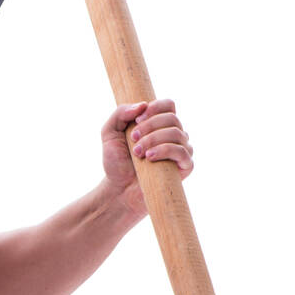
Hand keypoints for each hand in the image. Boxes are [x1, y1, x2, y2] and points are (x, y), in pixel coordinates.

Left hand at [102, 98, 193, 217]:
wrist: (119, 189)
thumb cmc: (116, 161)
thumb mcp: (109, 133)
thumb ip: (120, 114)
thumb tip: (142, 105)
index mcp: (158, 124)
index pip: (168, 105)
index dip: (155, 107)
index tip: (137, 120)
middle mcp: (173, 135)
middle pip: (172, 117)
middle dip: (149, 126)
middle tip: (132, 139)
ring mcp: (181, 150)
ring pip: (177, 133)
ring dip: (154, 139)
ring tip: (138, 152)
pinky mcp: (185, 166)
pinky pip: (183, 151)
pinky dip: (165, 150)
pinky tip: (149, 157)